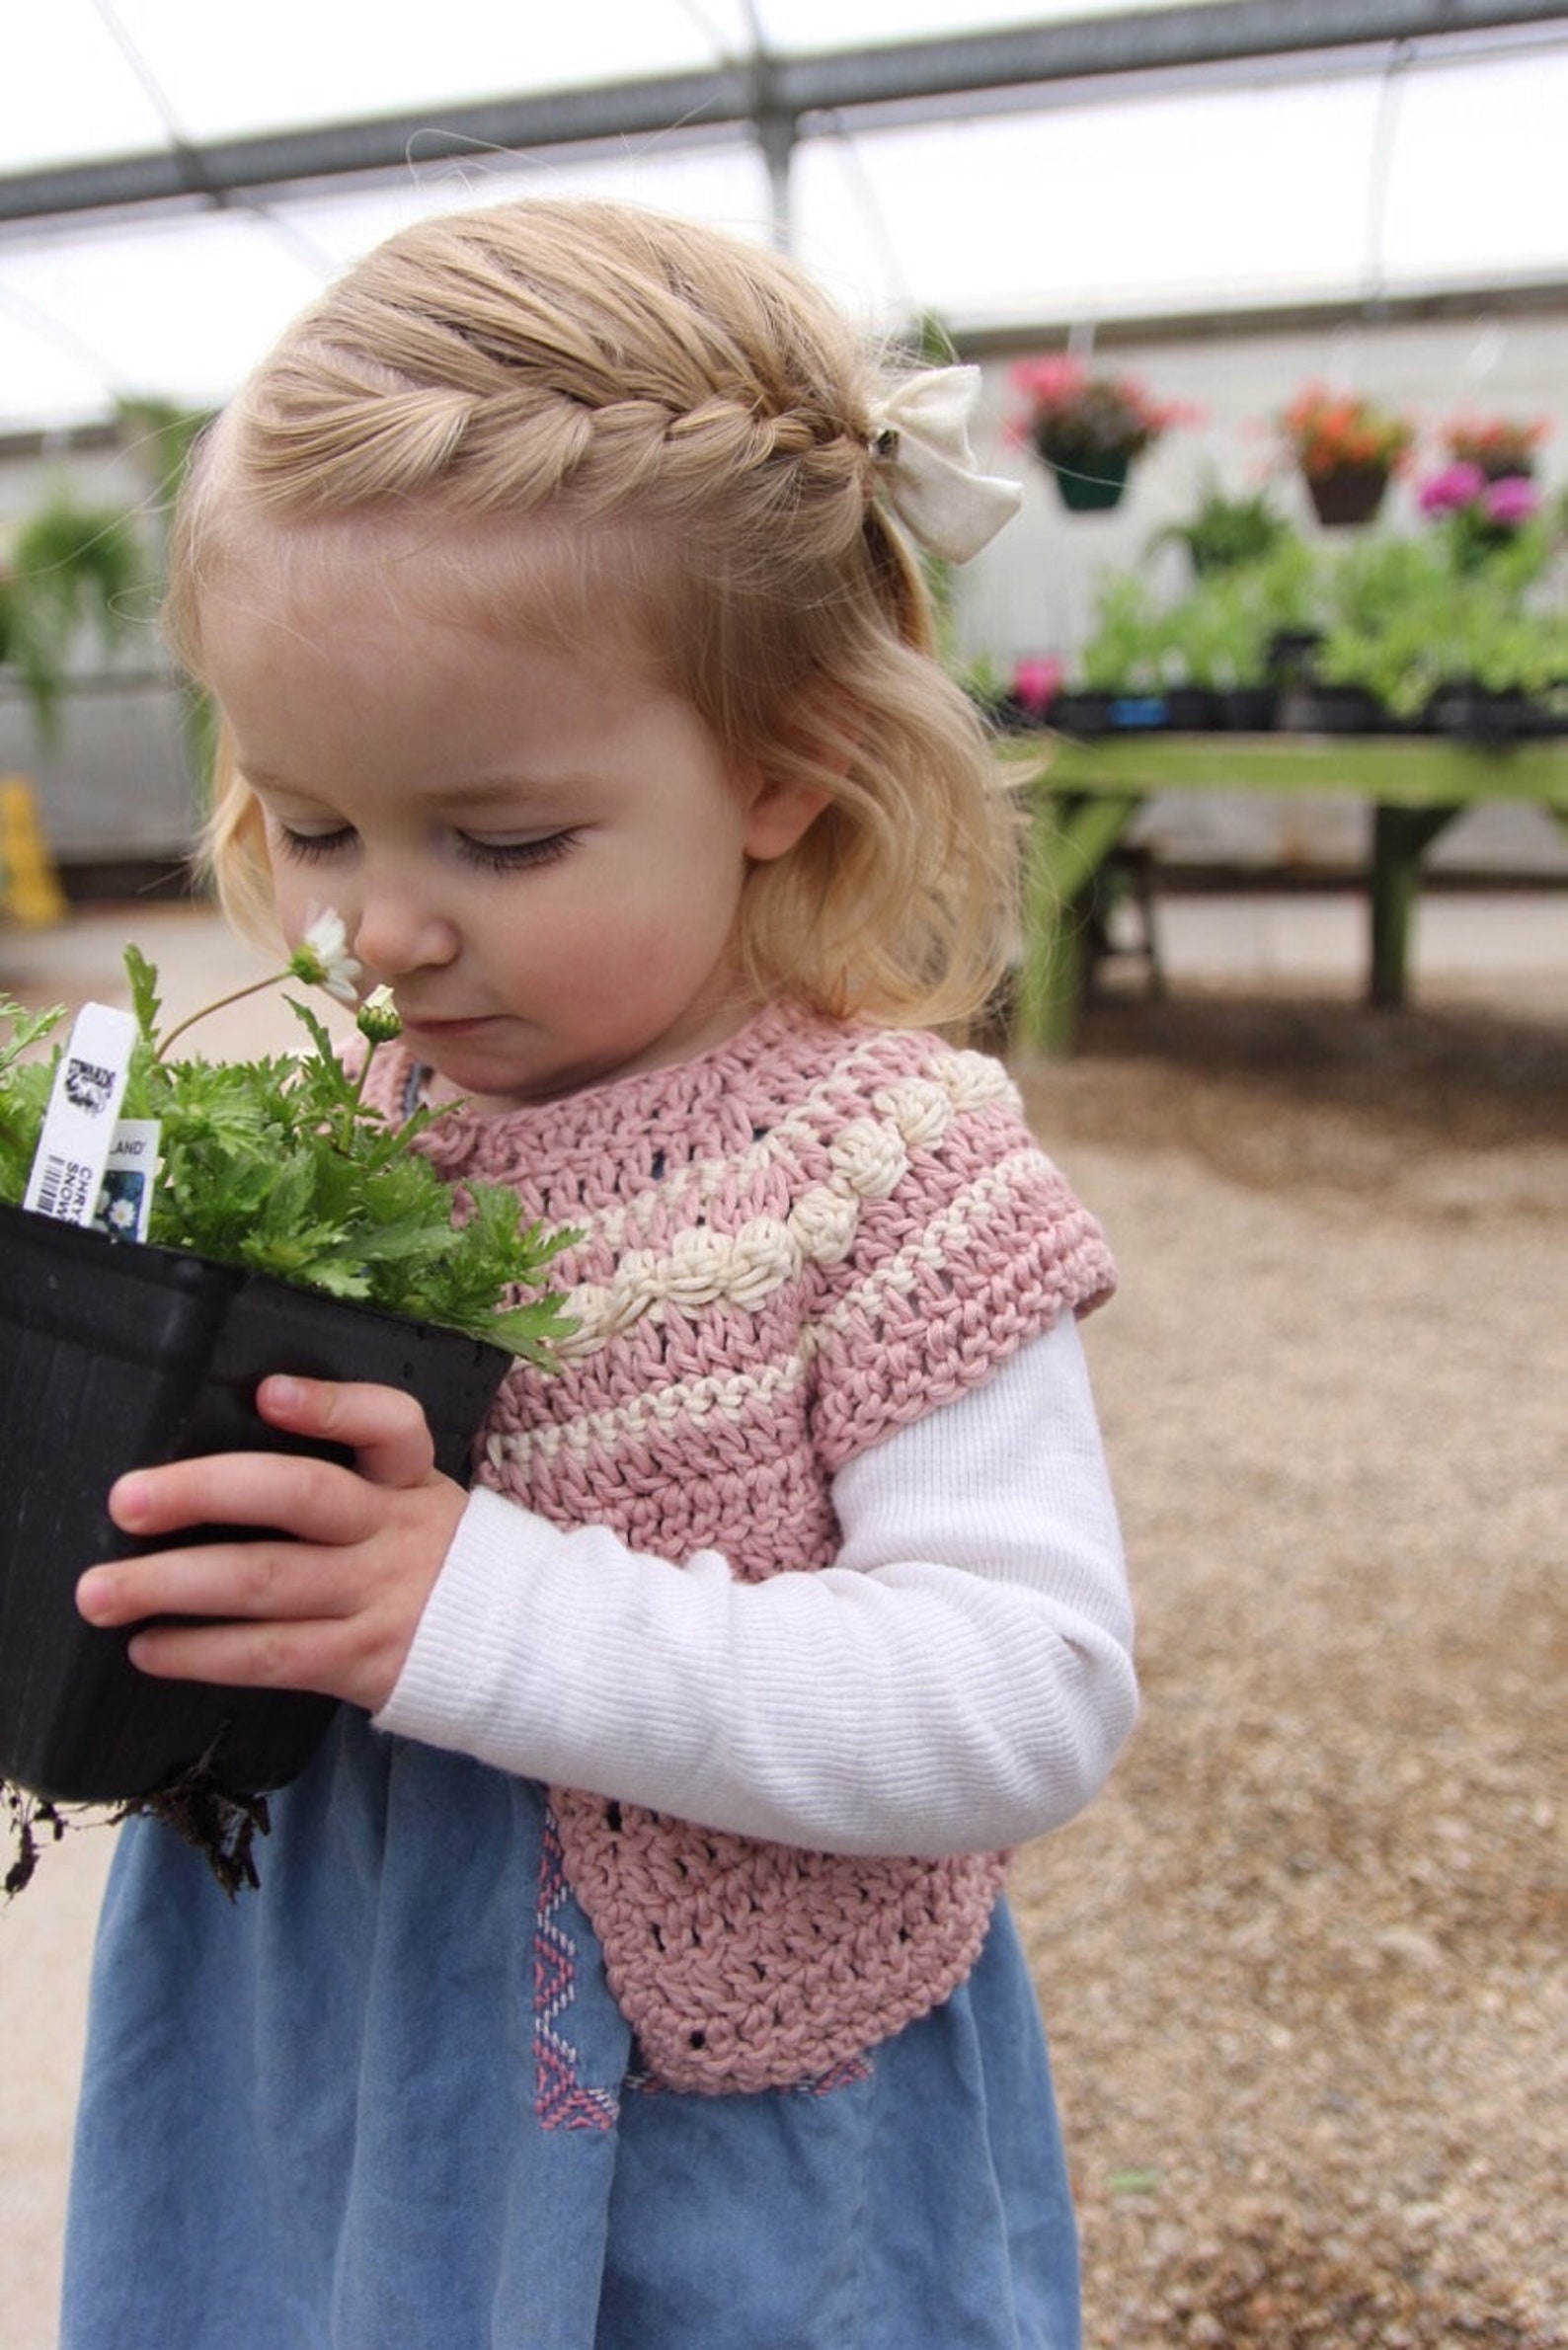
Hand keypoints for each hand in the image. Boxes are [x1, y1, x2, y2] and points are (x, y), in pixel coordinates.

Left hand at [76, 1375, 468, 1715]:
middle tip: (124, 1500)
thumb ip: (343, 1479)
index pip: (390, 1425)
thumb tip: (208, 1472)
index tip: (268, 1394)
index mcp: (410, 1478)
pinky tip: (149, 1650)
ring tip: (99, 1592)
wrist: (516, 1650)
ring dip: (172, 1586)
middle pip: (301, 1498)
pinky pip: (272, 1656)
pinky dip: (202, 1653)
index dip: (330, 1407)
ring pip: (267, 1582)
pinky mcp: (362, 1660)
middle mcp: (395, 1530)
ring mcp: (379, 1596)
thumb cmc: (430, 1561)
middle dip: (203, 1492)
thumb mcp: (412, 1501)